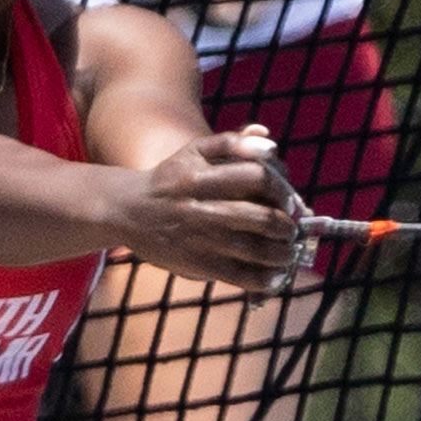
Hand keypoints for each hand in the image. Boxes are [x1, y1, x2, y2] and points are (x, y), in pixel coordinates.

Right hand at [123, 125, 301, 292]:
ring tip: (288, 252)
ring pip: (256, 249)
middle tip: (292, 229)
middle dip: (287, 226)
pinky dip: (265, 278)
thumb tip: (270, 142)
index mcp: (202, 175)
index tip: (290, 201)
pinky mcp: (197, 264)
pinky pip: (240, 275)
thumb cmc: (171, 179)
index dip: (282, 190)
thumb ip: (232, 142)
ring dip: (282, 253)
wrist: (128, 210)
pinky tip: (276, 276)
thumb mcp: (194, 151)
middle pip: (261, 217)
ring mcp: (200, 238)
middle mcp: (201, 207)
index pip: (257, 178)